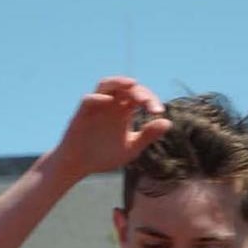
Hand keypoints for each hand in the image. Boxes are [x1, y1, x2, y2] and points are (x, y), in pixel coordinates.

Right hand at [51, 76, 169, 179]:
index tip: (158, 111)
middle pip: (125, 88)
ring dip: (118, 82)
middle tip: (148, 102)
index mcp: (123, 112)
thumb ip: (147, 135)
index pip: (139, 97)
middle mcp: (110, 105)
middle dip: (139, 92)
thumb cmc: (104, 156)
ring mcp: (96, 107)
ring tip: (132, 84)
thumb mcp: (131, 148)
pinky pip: (88, 100)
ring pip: (106, 85)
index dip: (150, 100)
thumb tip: (168, 122)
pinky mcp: (81, 114)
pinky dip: (98, 98)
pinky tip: (109, 101)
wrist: (79, 166)